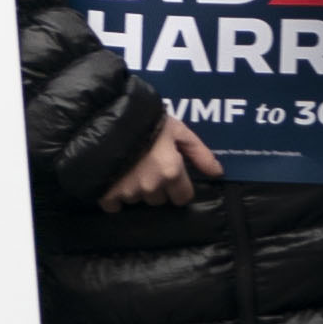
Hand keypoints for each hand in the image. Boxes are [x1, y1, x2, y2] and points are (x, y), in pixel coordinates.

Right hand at [100, 112, 223, 211]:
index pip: (183, 197)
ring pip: (137, 200)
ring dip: (134, 189)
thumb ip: (200, 153)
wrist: (103, 117)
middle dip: (155, 187)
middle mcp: (152, 186)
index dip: (178, 187)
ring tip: (126, 169)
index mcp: (172, 172)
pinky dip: (113, 196)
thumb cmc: (145, 120)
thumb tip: (218, 173)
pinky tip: (111, 180)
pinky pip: (114, 206)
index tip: (170, 175)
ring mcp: (128, 192)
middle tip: (146, 167)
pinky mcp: (107, 194)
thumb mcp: (177, 130)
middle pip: (159, 200)